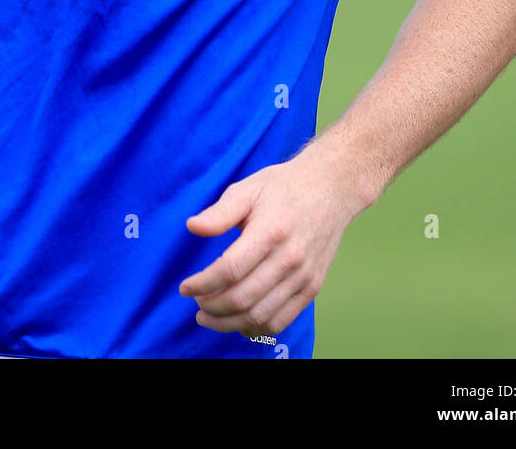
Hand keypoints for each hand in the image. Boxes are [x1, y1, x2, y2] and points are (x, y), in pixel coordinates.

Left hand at [178, 149, 363, 338]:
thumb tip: (192, 227)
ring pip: (260, 315)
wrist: (330, 189)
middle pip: (243, 298)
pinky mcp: (312, 287)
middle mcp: (290, 258)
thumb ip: (220, 212)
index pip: (230, 270)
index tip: (185, 288)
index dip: (203, 284)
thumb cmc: (282, 187)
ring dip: (229, 323)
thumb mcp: (248, 189)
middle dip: (212, 307)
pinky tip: (238, 320)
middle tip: (196, 304)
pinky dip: (256, 327)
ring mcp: (304, 276)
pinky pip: (282, 320)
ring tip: (210, 317)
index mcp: (270, 231)